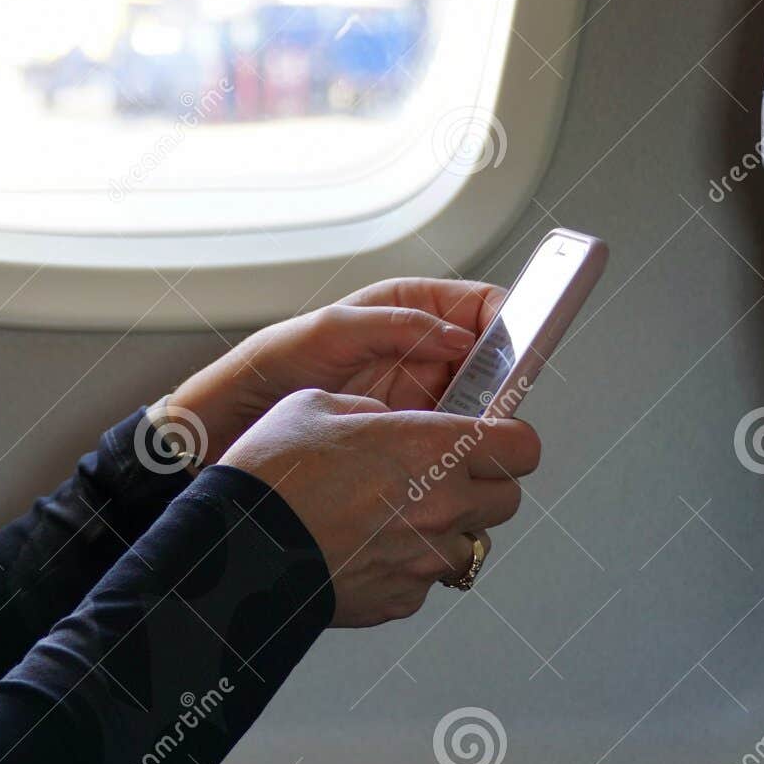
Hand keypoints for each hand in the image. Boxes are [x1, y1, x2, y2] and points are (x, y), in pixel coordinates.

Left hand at [168, 278, 505, 463]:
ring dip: (482, 419)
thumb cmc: (274, 367)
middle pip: (490, 360)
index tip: (525, 339)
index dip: (511, 318)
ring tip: (475, 431)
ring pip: (476, 404)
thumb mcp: (329, 332)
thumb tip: (454, 333)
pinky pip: (450, 439)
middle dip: (503, 378)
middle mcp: (420, 351)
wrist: (237, 423)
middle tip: (501, 398)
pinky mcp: (408, 434)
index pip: (481, 305)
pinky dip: (458, 448)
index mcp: (409, 310)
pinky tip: (452, 457)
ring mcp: (417, 395)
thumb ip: (393, 325)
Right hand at [221, 388, 540, 626]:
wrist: (238, 549)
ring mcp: (426, 560)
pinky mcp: (402, 599)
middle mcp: (443, 506)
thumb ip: (374, 412)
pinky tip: (367, 547)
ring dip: (448, 529)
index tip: (493, 438)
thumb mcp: (318, 405)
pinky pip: (427, 580)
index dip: (510, 440)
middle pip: (509, 498)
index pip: (523, 447)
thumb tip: (392, 423)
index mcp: (432, 448)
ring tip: (396, 515)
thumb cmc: (271, 474)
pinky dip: (409, 565)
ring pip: (471, 543)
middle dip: (484, 484)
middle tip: (442, 474)